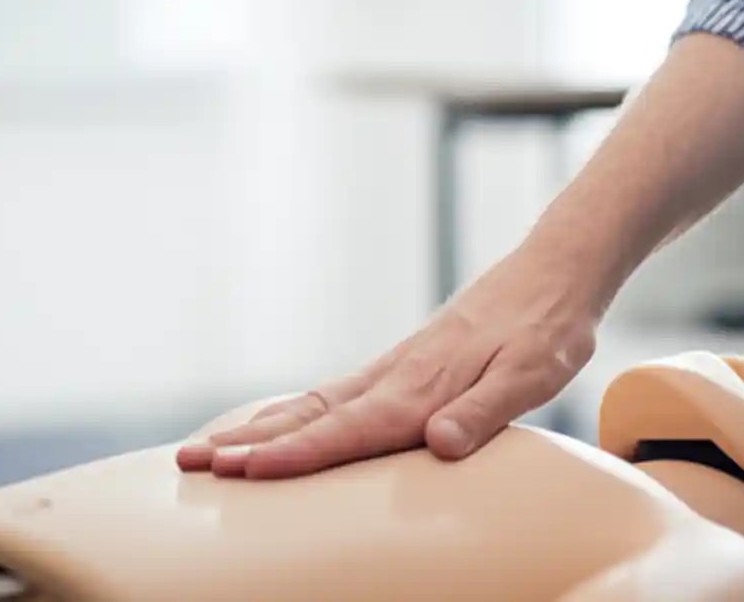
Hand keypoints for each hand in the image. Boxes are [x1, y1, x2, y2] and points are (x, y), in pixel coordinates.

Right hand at [176, 245, 600, 477]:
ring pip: (313, 403)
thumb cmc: (546, 330)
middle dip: (250, 443)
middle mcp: (396, 379)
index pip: (347, 430)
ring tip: (210, 446)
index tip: (243, 469)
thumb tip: (437, 442)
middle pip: (310, 416)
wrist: (552, 275)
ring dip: (260, 428)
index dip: (294, 454)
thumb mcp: (531, 374)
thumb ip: (483, 412)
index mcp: (421, 389)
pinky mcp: (402, 367)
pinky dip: (294, 412)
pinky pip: (334, 394)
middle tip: (192, 461)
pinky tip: (278, 423)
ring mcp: (393, 370)